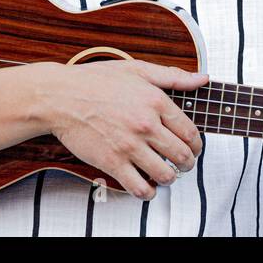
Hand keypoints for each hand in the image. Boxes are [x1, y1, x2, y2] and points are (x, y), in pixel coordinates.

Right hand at [41, 59, 207, 199]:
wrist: (60, 96)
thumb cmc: (95, 81)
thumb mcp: (138, 69)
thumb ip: (173, 76)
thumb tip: (201, 79)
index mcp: (156, 101)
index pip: (190, 131)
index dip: (197, 144)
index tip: (194, 148)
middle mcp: (146, 124)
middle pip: (183, 155)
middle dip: (189, 163)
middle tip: (185, 164)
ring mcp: (129, 145)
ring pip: (166, 174)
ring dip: (171, 178)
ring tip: (167, 174)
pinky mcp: (112, 162)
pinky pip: (140, 187)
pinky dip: (149, 192)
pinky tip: (148, 187)